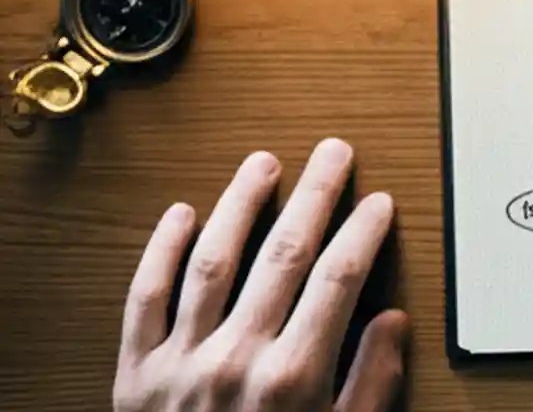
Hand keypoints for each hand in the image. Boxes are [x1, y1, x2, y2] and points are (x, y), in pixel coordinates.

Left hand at [113, 139, 406, 411]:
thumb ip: (370, 385)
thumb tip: (393, 322)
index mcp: (293, 378)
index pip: (338, 279)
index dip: (363, 233)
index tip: (378, 203)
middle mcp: (235, 359)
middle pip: (284, 254)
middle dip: (314, 196)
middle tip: (332, 153)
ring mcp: (180, 362)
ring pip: (213, 260)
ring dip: (240, 204)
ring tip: (261, 164)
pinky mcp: (135, 374)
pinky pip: (144, 298)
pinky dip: (160, 251)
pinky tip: (180, 214)